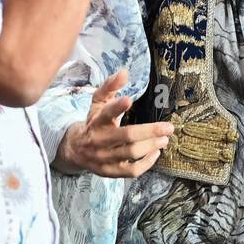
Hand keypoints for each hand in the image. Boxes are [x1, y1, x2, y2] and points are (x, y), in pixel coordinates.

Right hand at [57, 69, 173, 177]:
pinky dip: (146, 163)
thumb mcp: (98, 103)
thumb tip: (124, 72)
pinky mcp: (110, 171)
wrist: (75, 150)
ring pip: (131, 153)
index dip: (116, 107)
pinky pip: (131, 171)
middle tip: (168, 127)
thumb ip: (110, 87)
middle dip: (150, 131)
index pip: (106, 113)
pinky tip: (156, 153)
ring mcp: (104, 158)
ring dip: (151, 146)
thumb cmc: (93, 122)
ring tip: (165, 139)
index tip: (129, 100)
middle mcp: (99, 140)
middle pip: (126, 136)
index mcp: (96, 121)